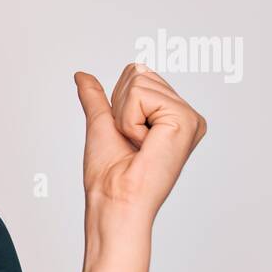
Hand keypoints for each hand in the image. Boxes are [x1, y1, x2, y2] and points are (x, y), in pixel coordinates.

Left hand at [73, 63, 207, 221]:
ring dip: (124, 116)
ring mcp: (189, 116)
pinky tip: (142, 145)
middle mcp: (185, 114)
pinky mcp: (186, 119)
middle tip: (131, 141)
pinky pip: (141, 95)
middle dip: (121, 106)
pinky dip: (129, 121)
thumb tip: (82, 76)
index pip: (137, 74)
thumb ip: (97, 98)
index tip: (125, 135)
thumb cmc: (109, 175)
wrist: (114, 199)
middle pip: (139, 72)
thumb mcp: (101, 124)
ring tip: (136, 144)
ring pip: (139, 81)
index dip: (118, 102)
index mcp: (170, 115)